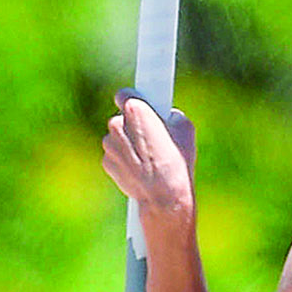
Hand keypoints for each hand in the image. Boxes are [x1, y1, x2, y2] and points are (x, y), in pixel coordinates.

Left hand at [102, 92, 198, 217]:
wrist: (163, 197)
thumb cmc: (176, 162)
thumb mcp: (185, 129)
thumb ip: (172, 115)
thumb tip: (168, 116)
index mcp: (136, 110)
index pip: (125, 94)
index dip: (133, 100)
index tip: (140, 104)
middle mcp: (117, 124)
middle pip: (122, 117)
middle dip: (134, 124)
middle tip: (151, 134)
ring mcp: (109, 145)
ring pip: (117, 137)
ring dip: (128, 142)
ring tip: (147, 155)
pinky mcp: (106, 163)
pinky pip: (115, 154)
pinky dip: (123, 158)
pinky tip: (139, 167)